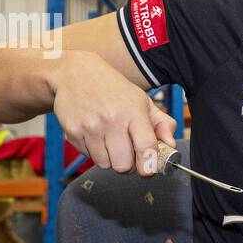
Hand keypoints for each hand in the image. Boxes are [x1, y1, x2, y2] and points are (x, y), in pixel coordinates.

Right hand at [51, 53, 175, 175]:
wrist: (76, 73)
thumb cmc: (114, 90)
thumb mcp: (143, 101)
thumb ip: (162, 123)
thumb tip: (170, 145)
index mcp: (133, 112)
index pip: (146, 148)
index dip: (149, 166)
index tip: (149, 168)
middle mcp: (111, 120)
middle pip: (123, 165)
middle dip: (128, 165)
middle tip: (127, 153)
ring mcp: (90, 127)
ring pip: (105, 164)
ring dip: (109, 158)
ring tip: (110, 140)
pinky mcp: (72, 132)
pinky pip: (88, 156)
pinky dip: (93, 151)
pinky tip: (95, 135)